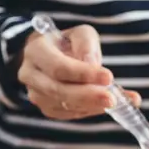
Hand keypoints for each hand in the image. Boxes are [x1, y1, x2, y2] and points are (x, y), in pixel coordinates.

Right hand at [17, 24, 141, 119]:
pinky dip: (90, 110)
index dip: (83, 74)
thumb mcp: (80, 34)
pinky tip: (106, 105)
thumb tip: (94, 65)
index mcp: (36, 51)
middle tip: (112, 99)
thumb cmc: (67, 43)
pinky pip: (70, 113)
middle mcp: (30, 75)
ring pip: (65, 105)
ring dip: (93, 106)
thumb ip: (87, 45)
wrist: (53, 57)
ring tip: (118, 102)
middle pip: (58, 90)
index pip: (58, 67)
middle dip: (88, 96)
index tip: (108, 77)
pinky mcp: (48, 109)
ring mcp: (37, 95)